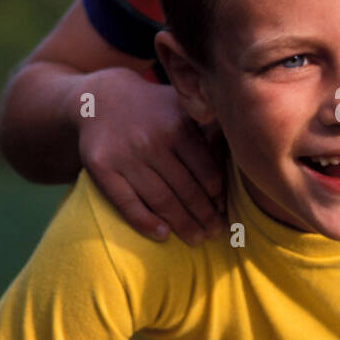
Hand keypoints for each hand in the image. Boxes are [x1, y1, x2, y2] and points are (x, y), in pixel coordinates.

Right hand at [77, 68, 226, 244]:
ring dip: (182, 225)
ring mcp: (125, 156)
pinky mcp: (101, 168)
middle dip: (205, 216)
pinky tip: (163, 235)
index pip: (206, 171)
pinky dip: (145, 222)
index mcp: (177, 126)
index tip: (225, 210)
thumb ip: (209, 127)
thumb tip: (241, 155)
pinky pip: (126, 202)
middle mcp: (151, 141)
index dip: (218, 196)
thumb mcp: (182, 106)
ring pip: (160, 199)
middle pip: (186, 190)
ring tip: (197, 239)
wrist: (98, 100)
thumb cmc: (152, 109)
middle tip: (216, 233)